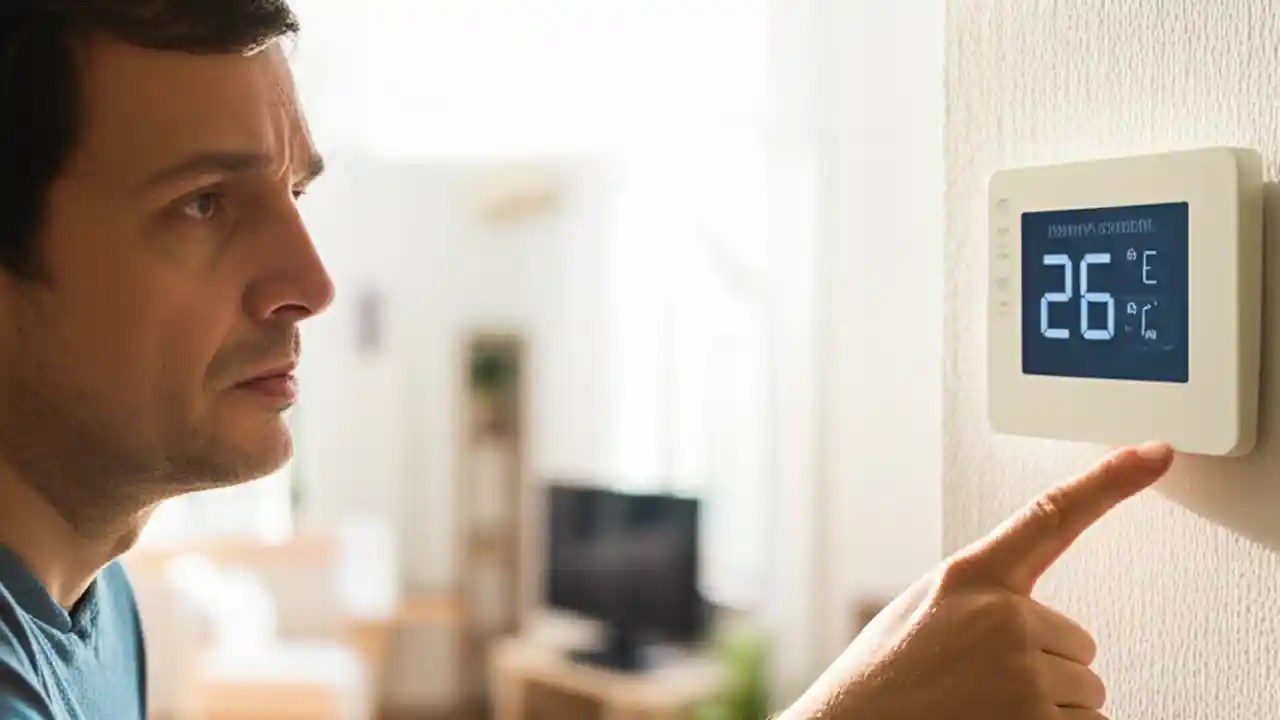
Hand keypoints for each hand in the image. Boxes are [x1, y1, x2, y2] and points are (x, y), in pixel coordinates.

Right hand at [782, 442, 1174, 719]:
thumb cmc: (881, 680)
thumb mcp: (921, 613)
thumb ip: (981, 599)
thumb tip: (1040, 623)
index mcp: (969, 576)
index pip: (1051, 516)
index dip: (1111, 481)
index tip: (1155, 452)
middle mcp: (1003, 615)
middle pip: (1078, 643)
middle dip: (1045, 668)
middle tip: (981, 684)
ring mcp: (1022, 670)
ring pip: (1086, 691)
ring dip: (1048, 707)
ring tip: (982, 708)